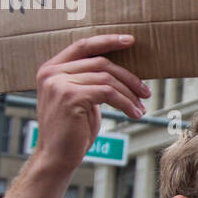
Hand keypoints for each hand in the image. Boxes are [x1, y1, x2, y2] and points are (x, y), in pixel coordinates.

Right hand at [31, 35, 149, 173]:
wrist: (56, 157)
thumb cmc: (72, 130)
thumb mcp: (80, 99)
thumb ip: (90, 81)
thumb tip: (121, 70)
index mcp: (51, 68)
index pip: (83, 46)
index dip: (108, 41)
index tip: (131, 40)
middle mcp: (51, 72)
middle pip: (101, 63)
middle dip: (128, 77)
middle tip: (146, 92)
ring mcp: (59, 83)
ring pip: (107, 78)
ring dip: (129, 93)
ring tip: (141, 107)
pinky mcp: (70, 97)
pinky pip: (108, 93)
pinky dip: (126, 103)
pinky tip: (134, 114)